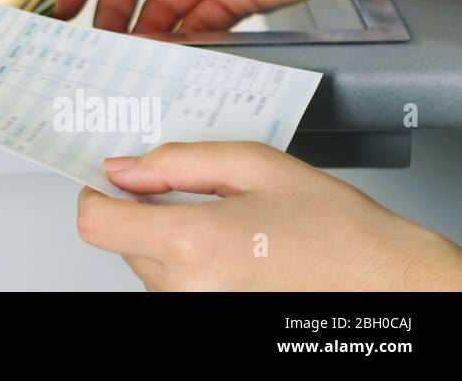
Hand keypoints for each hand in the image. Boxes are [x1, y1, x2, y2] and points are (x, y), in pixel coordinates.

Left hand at [77, 141, 461, 289]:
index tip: (111, 181)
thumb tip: (123, 168)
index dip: (96, 195)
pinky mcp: (210, 320)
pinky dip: (189, 264)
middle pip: (122, 242)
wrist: (386, 284)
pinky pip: (175, 287)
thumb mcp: (253, 165)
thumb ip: (175, 162)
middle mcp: (186, 286)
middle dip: (143, 212)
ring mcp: (197, 310)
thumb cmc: (335, 229)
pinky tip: (234, 249)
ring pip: (148, 266)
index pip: (96, 223)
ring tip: (229, 224)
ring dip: (168, 239)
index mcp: (192, 242)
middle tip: (193, 192)